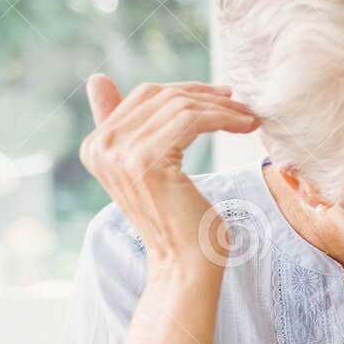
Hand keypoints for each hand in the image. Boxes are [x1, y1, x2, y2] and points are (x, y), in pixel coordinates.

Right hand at [78, 75, 260, 267]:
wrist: (185, 265)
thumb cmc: (180, 221)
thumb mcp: (150, 168)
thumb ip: (127, 127)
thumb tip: (97, 78)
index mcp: (96, 146)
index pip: (142, 96)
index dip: (186, 90)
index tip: (223, 97)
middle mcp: (100, 148)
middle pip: (158, 95)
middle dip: (205, 95)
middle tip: (240, 104)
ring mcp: (120, 154)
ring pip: (179, 106)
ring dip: (221, 108)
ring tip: (248, 118)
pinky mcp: (147, 162)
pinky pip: (192, 120)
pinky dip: (223, 118)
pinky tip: (245, 127)